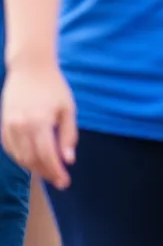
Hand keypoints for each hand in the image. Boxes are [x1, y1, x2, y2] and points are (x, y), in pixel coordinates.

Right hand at [2, 62, 75, 189]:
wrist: (30, 68)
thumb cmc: (54, 87)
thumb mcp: (67, 108)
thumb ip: (68, 135)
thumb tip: (68, 160)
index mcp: (39, 122)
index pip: (47, 156)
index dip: (56, 171)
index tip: (64, 181)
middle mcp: (21, 127)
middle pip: (32, 159)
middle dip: (46, 173)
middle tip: (59, 180)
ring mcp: (9, 126)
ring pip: (19, 156)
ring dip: (33, 168)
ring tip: (48, 172)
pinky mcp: (3, 124)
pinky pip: (10, 148)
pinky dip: (20, 158)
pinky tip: (32, 161)